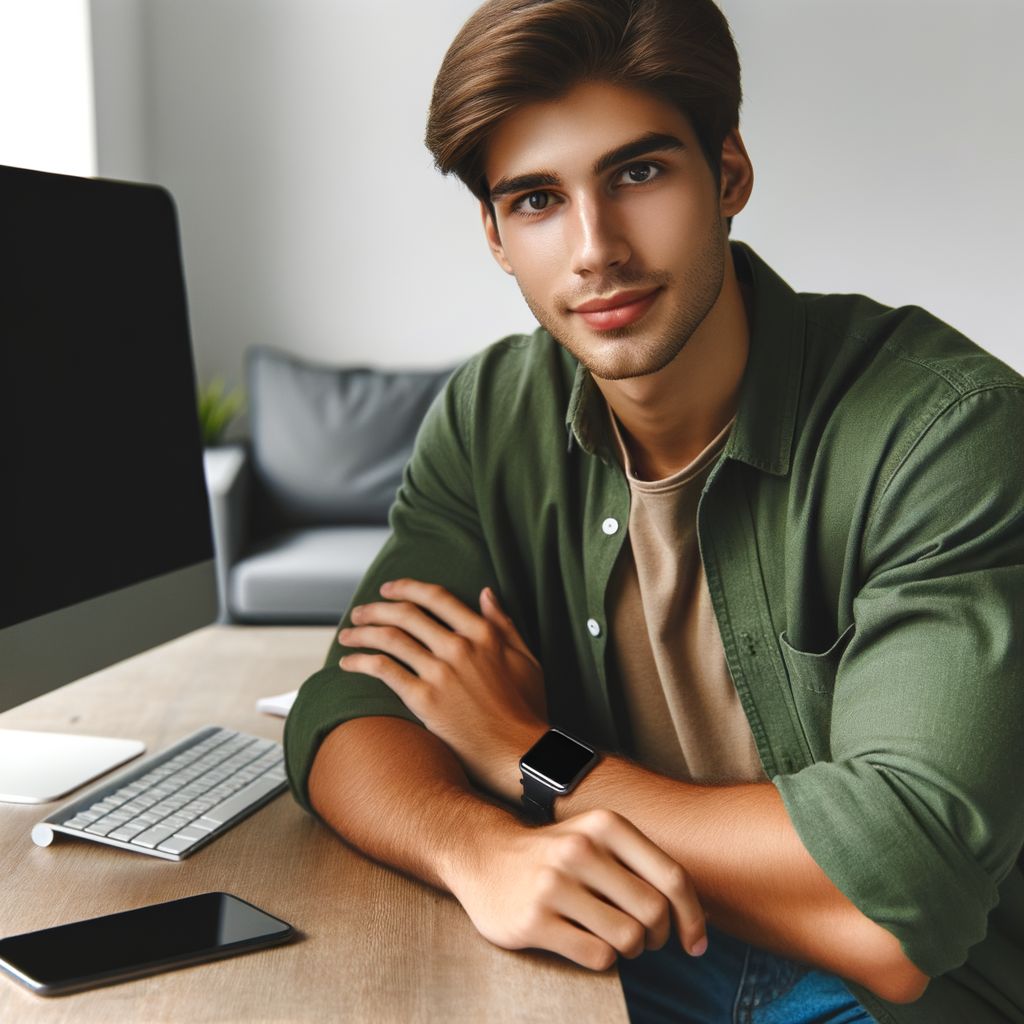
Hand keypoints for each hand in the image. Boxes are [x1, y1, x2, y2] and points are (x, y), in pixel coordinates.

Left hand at [338, 579, 547, 801]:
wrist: (519, 753)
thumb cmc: (526, 708)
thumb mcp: (525, 658)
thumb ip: (503, 623)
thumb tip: (486, 593)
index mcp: (483, 633)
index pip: (436, 597)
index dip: (407, 588)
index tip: (388, 589)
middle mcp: (459, 647)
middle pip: (406, 615)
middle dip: (376, 609)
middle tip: (359, 612)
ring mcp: (441, 673)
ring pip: (390, 639)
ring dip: (362, 633)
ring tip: (347, 634)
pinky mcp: (425, 700)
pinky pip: (384, 670)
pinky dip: (361, 662)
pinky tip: (348, 663)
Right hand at [447, 807, 708, 969]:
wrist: (482, 855)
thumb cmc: (554, 854)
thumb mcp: (596, 837)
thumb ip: (640, 862)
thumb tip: (694, 914)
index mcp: (604, 825)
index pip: (671, 877)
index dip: (693, 917)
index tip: (696, 943)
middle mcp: (580, 849)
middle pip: (653, 911)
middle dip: (659, 936)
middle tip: (647, 940)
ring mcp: (554, 885)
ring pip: (628, 938)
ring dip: (630, 949)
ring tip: (614, 939)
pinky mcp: (534, 920)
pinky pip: (597, 955)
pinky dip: (602, 958)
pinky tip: (585, 942)